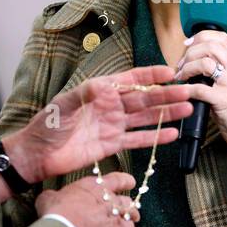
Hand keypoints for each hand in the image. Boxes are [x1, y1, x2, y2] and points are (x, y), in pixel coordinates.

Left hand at [5, 65, 193, 182]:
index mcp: (101, 90)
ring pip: (146, 118)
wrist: (38, 154)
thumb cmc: (47, 124)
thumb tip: (103, 85)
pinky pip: (138, 140)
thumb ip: (84, 94)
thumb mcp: (64, 104)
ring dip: (166, 114)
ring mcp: (114, 126)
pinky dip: (155, 137)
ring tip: (187, 110)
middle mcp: (111, 106)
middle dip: (166, 95)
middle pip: (144, 99)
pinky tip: (172, 134)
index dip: (151, 75)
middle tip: (188, 92)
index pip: (131, 79)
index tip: (170, 72)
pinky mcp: (113, 145)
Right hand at [36, 174, 139, 226]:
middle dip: (131, 211)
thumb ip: (53, 195)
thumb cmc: (57, 212)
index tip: (130, 182)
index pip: (117, 180)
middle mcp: (110, 204)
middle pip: (128, 206)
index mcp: (96, 188)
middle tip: (132, 215)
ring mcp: (115, 223)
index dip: (125, 181)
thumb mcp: (50, 197)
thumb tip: (48, 197)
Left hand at [174, 31, 226, 181]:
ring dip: (187, 68)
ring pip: (206, 63)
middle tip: (180, 65)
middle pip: (211, 46)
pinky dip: (188, 89)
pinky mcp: (224, 101)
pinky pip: (201, 89)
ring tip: (180, 77)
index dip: (201, 36)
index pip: (220, 37)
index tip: (188, 44)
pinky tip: (184, 92)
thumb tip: (190, 62)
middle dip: (190, 53)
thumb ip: (215, 71)